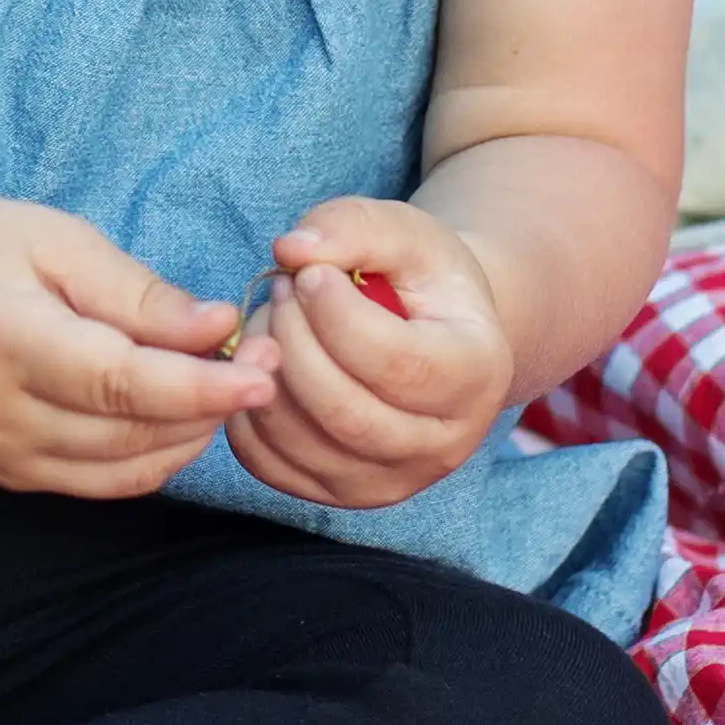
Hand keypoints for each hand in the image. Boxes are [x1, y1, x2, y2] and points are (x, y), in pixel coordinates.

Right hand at [0, 189, 276, 497]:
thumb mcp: (62, 242)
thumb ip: (140, 295)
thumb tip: (222, 330)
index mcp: (0, 340)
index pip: (118, 382)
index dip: (198, 386)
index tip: (263, 373)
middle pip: (129, 431)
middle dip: (209, 405)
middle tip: (264, 363)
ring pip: (125, 468)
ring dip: (189, 432)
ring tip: (225, 383)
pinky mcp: (7, 476)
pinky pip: (103, 481)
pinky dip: (154, 452)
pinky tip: (180, 412)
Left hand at [219, 197, 520, 510]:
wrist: (434, 336)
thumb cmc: (422, 281)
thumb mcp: (407, 235)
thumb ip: (355, 228)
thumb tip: (292, 250)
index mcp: (477, 376)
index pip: (395, 362)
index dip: (336, 314)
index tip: (310, 273)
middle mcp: (444, 445)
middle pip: (344, 411)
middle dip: (293, 338)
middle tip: (281, 288)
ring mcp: (392, 482)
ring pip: (302, 441)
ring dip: (265, 370)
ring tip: (274, 320)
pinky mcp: (340, 496)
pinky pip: (271, 465)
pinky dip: (246, 412)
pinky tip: (263, 363)